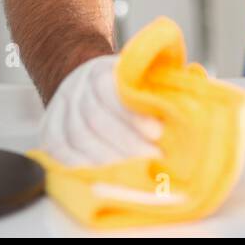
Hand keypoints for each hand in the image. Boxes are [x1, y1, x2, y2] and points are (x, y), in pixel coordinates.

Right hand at [40, 54, 164, 166]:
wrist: (83, 78)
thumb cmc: (123, 82)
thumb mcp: (141, 71)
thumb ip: (161, 79)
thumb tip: (196, 82)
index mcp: (101, 70)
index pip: (112, 91)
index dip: (133, 115)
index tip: (157, 133)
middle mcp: (76, 86)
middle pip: (95, 117)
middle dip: (125, 142)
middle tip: (151, 157)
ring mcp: (61, 106)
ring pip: (77, 136)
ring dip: (105, 157)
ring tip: (130, 172)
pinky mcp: (49, 126)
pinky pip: (57, 147)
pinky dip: (76, 163)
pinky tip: (97, 174)